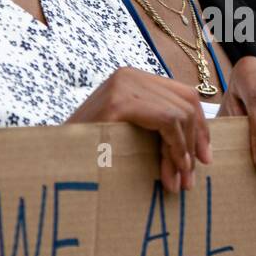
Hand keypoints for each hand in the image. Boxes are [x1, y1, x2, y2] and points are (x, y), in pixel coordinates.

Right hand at [68, 68, 210, 193]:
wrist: (50, 158)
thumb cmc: (88, 152)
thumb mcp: (129, 134)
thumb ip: (156, 129)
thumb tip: (201, 151)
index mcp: (133, 79)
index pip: (184, 94)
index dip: (200, 127)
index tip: (204, 159)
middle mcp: (129, 74)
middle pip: (187, 103)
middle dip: (194, 144)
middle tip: (190, 178)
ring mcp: (124, 84)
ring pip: (180, 115)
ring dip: (184, 153)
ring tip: (178, 181)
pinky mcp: (119, 102)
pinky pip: (167, 122)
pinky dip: (175, 149)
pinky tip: (172, 170)